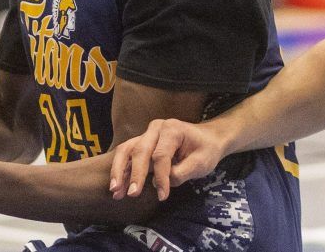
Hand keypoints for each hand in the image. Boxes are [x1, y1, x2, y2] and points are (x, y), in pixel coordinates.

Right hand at [108, 118, 225, 201]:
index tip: (163, 196)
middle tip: (132, 194)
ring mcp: (147, 134)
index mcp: (172, 129)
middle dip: (135, 174)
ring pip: (127, 149)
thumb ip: (182, 172)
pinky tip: (116, 187)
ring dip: (119, 170)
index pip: (161, 155)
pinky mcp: (142, 142)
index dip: (161, 177)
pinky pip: (127, 154)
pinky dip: (120, 170)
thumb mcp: (201, 162)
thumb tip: (162, 184)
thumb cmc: (206, 149)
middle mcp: (156, 128)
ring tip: (115, 190)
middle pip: (141, 150)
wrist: (208, 138)